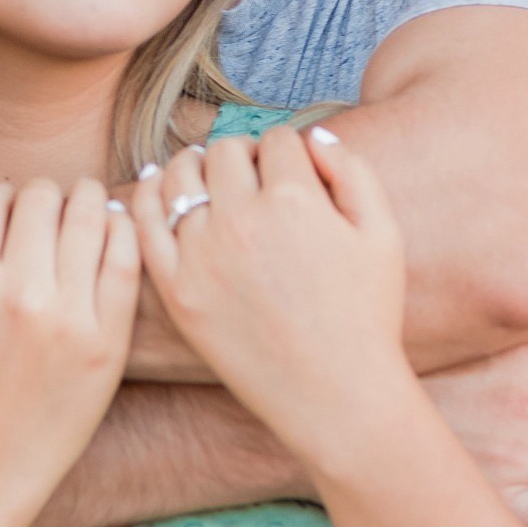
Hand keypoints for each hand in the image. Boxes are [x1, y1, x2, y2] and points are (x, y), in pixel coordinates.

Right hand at [0, 179, 140, 526]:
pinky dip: (122, 232)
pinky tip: (112, 231)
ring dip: (86, 201)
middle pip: (44, 198)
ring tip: (83, 206)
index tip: (6, 210)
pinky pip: (126, 258)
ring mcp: (70, 315)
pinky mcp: (108, 339)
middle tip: (46, 209)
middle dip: (42, 196)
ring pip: (90, 216)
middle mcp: (20, 292)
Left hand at [136, 125, 417, 468]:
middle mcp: (242, 219)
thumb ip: (353, 171)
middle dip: (242, 155)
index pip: (277, 140)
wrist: (334, 391)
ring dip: (193, 168)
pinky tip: (157, 190)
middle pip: (225, 151)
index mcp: (296, 198)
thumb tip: (312, 135)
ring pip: (177, 177)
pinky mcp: (176, 288)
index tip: (290, 169)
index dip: (288, 150)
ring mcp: (202, 254)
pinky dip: (146, 197)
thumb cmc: (367, 313)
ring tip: (206, 180)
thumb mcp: (383, 234)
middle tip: (251, 177)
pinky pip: (144, 223)